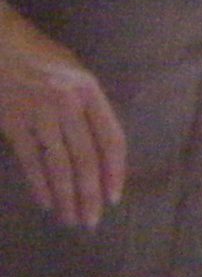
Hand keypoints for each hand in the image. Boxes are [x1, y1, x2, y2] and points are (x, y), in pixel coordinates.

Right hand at [0, 15, 124, 227]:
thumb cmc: (38, 56)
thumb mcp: (74, 73)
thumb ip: (88, 107)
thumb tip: (101, 149)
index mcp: (90, 90)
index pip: (111, 138)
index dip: (115, 170)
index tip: (114, 196)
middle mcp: (67, 103)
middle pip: (86, 158)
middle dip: (90, 194)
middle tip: (92, 220)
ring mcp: (38, 113)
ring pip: (58, 164)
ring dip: (67, 196)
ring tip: (72, 219)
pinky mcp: (12, 122)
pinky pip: (30, 160)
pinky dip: (40, 184)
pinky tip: (47, 202)